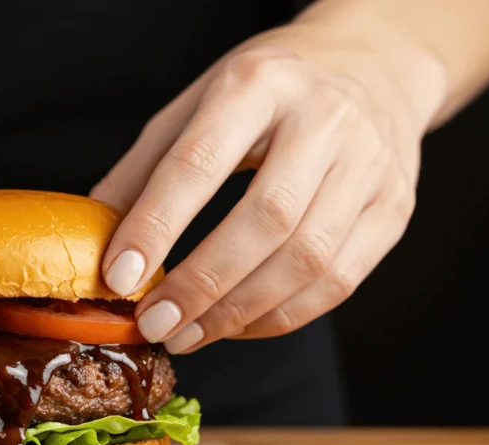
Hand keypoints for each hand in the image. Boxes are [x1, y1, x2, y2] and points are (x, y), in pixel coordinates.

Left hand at [92, 30, 434, 353]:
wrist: (369, 66)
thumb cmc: (266, 92)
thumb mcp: (194, 105)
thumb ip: (142, 170)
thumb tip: (93, 238)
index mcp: (258, 84)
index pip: (199, 162)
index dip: (156, 226)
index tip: (120, 278)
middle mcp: (324, 119)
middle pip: (265, 219)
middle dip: (201, 284)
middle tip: (155, 324)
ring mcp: (369, 165)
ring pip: (308, 259)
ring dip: (239, 311)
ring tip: (187, 334)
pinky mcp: (395, 208)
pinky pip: (339, 281)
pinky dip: (281, 316)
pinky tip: (236, 325)